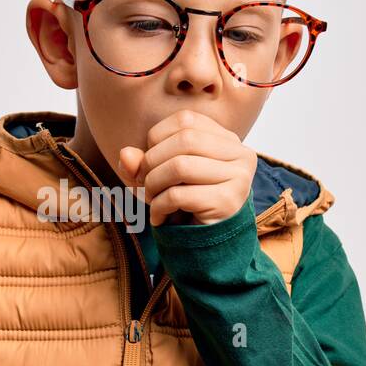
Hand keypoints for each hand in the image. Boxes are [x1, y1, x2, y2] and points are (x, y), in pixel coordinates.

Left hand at [115, 109, 256, 227]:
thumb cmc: (186, 204)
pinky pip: (180, 195)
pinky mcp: (229, 202)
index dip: (157, 138)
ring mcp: (239, 177)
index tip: (149, 164)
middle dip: (152, 162)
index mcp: (226, 139)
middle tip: (145, 186)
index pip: (185, 120)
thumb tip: (125, 155)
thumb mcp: (159, 177)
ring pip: (181, 166)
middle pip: (185, 140)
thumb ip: (141, 162)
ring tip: (151, 201)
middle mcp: (240, 154)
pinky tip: (159, 218)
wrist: (209, 245)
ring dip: (153, 185)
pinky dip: (160, 207)